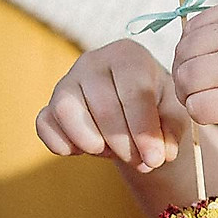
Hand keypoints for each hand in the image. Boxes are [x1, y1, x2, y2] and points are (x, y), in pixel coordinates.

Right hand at [36, 39, 188, 170]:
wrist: (133, 112)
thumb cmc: (156, 106)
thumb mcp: (174, 114)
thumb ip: (171, 130)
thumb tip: (162, 153)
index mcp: (128, 55)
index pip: (134, 92)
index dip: (144, 130)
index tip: (155, 159)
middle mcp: (92, 61)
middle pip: (103, 106)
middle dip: (123, 144)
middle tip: (140, 162)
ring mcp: (66, 82)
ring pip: (66, 111)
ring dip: (91, 142)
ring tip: (111, 151)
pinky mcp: (49, 105)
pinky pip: (44, 125)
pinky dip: (62, 145)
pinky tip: (83, 151)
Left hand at [172, 0, 217, 143]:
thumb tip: (185, 44)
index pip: (194, 27)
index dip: (192, 53)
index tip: (206, 71)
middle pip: (184, 53)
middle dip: (188, 76)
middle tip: (205, 93)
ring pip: (187, 81)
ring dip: (193, 97)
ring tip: (216, 104)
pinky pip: (199, 108)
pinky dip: (204, 116)